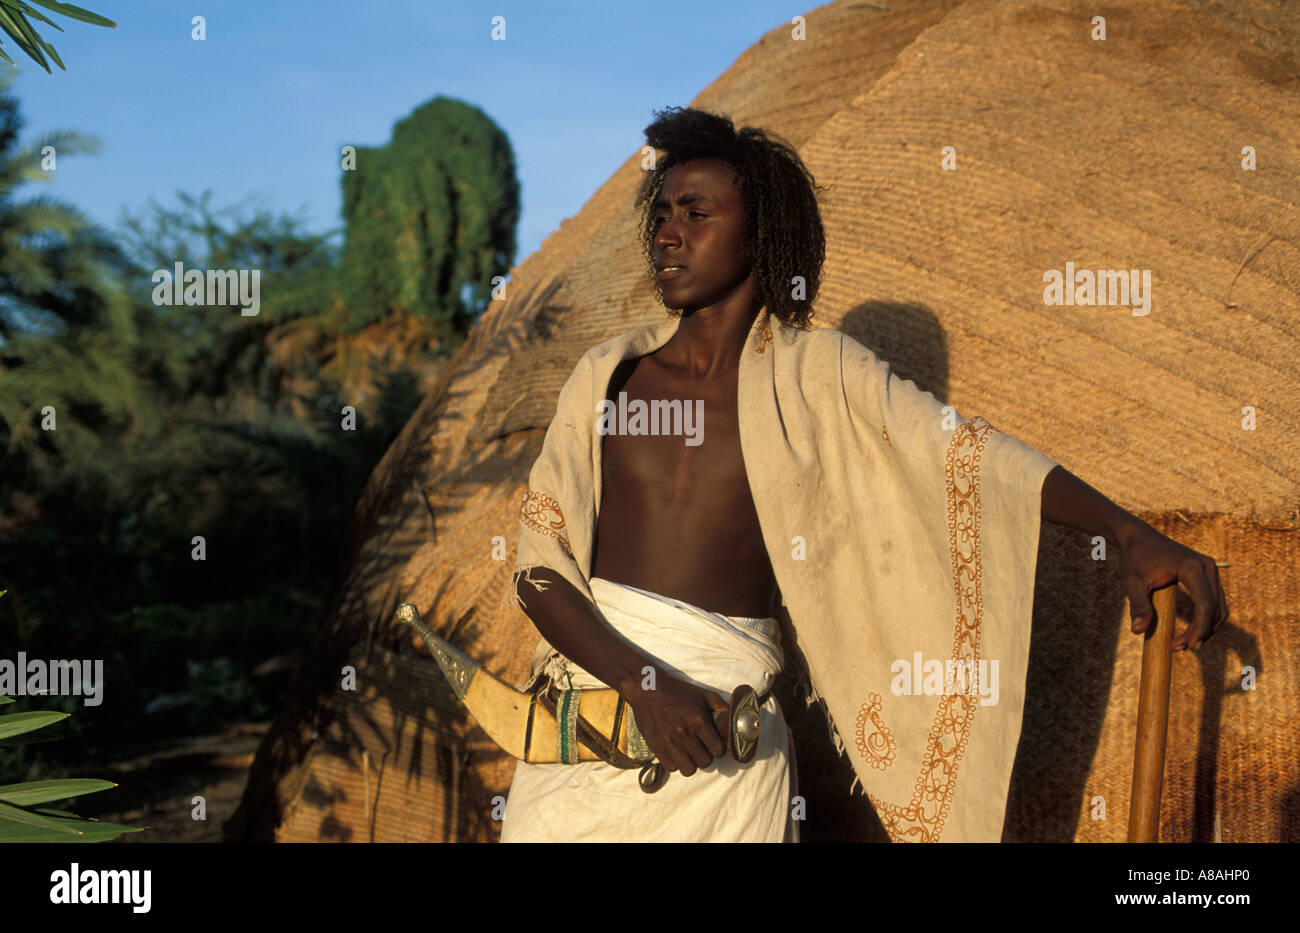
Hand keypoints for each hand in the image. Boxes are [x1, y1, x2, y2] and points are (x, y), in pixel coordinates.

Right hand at [625, 670, 729, 776]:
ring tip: (689, 753)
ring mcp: (669, 742)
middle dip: (706, 756)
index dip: (719, 749)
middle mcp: (685, 734)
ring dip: (692, 763)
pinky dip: (676, 763)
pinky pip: (672, 767)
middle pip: (705, 762)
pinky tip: (676, 752)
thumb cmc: (677, 692)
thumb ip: (721, 706)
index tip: (714, 744)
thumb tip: (735, 717)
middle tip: (702, 748)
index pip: (718, 750)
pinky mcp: (656, 747)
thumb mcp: (703, 694)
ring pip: (689, 769)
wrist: (647, 690)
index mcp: (699, 720)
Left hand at [1118, 523, 1228, 650]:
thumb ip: (1137, 605)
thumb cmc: (1134, 558)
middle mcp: (1207, 566)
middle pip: (1215, 608)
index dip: (1200, 628)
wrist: (1138, 537)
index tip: (1189, 647)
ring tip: (1183, 644)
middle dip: (1202, 632)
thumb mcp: (1132, 582)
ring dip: (1206, 628)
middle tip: (1180, 649)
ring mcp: (1210, 569)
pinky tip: (1190, 632)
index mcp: (1192, 566)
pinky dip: (1206, 618)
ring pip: (1218, 607)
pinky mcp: (1208, 574)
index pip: (1205, 604)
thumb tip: (1137, 631)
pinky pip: (1214, 601)